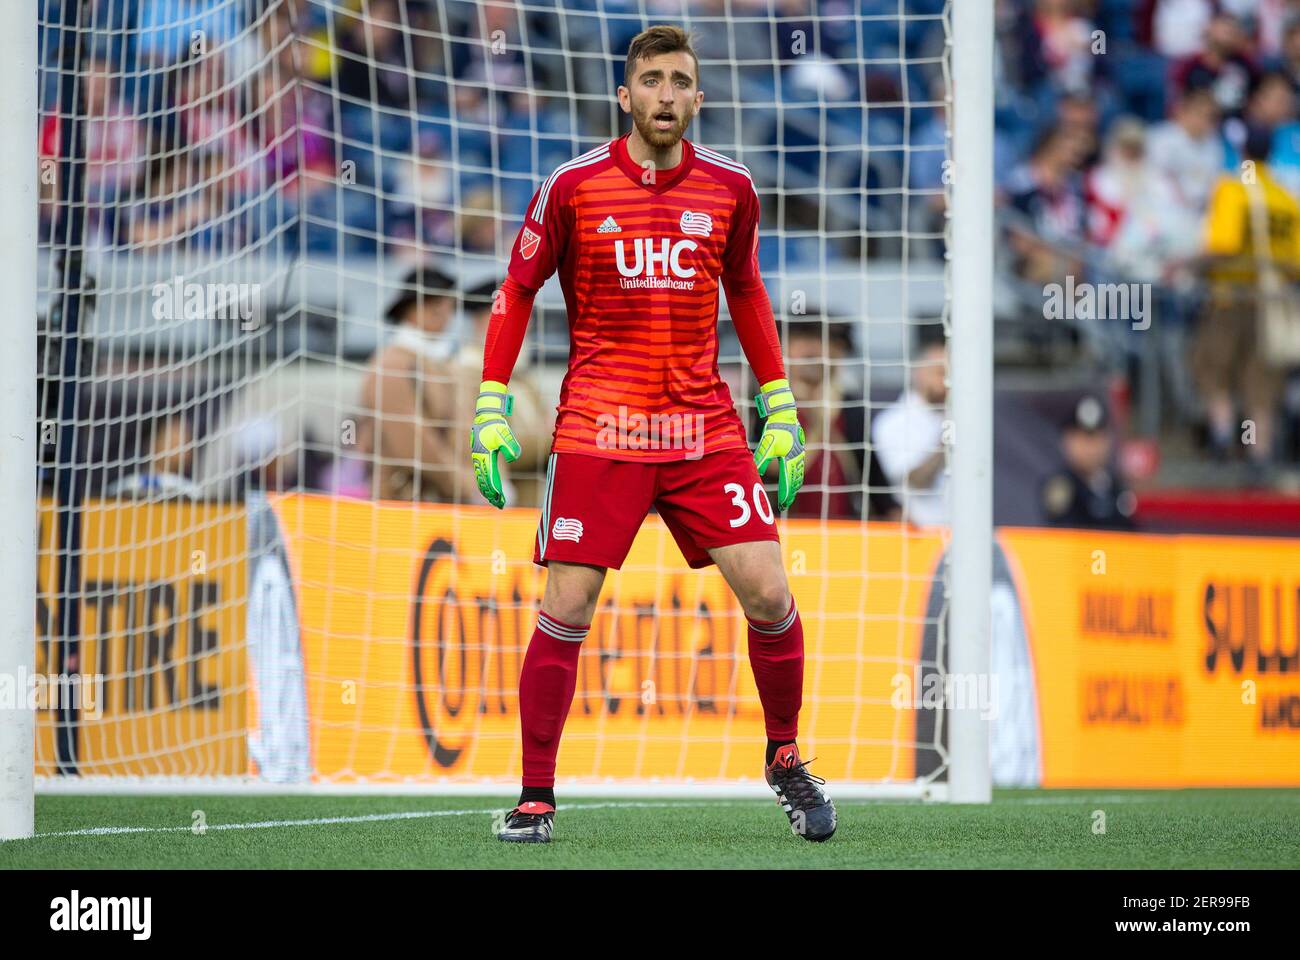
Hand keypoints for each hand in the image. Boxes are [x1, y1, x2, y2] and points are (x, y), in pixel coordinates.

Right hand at [470, 380, 520, 507]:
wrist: (486, 416)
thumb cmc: (496, 425)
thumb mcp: (505, 434)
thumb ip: (510, 446)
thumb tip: (513, 458)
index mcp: (485, 457)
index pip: (490, 479)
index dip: (496, 491)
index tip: (501, 500)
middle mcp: (480, 460)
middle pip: (484, 482)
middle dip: (492, 495)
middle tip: (500, 505)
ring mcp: (478, 458)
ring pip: (481, 479)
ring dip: (488, 491)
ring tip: (495, 500)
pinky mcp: (480, 456)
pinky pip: (481, 473)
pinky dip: (485, 483)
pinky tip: (490, 488)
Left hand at [753, 378, 805, 511]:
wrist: (786, 416)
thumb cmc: (775, 430)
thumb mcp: (767, 445)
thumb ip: (762, 460)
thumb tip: (758, 474)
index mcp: (789, 460)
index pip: (787, 483)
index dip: (785, 495)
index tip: (782, 504)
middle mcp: (796, 460)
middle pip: (795, 483)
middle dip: (790, 495)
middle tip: (785, 504)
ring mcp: (799, 456)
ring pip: (798, 476)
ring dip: (794, 487)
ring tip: (790, 496)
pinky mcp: (799, 452)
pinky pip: (799, 469)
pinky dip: (796, 478)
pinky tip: (794, 481)